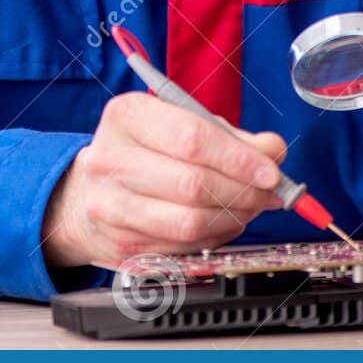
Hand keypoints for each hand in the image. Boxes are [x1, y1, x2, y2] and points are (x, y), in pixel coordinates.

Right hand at [42, 92, 287, 268]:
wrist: (89, 191)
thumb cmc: (145, 151)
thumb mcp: (182, 124)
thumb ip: (232, 136)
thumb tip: (273, 152)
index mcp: (127, 116)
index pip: (191, 139)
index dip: (239, 159)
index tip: (270, 171)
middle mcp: (110, 159)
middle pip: (192, 184)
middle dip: (244, 193)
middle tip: (270, 193)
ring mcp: (110, 205)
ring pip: (189, 222)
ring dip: (234, 219)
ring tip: (249, 207)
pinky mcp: (120, 243)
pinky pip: (182, 246)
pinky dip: (214, 237)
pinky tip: (221, 222)